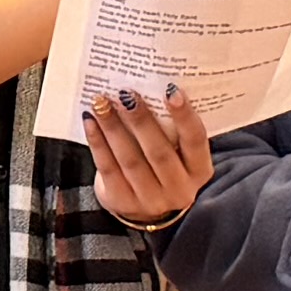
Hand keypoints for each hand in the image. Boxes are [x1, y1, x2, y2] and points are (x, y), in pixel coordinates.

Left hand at [81, 84, 211, 227]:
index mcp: (199, 171)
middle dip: (141, 120)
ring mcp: (151, 200)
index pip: (195, 140)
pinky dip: (98, 143)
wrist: (143, 205)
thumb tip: (149, 85)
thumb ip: (171, 128)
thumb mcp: (177, 151)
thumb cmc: (162, 164)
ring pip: (130, 160)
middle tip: (126, 93)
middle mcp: (179, 190)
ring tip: (101, 102)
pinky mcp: (123, 202)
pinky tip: (91, 122)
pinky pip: (108, 169)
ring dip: (114, 127)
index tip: (170, 90)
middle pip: (159, 152)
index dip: (184, 116)